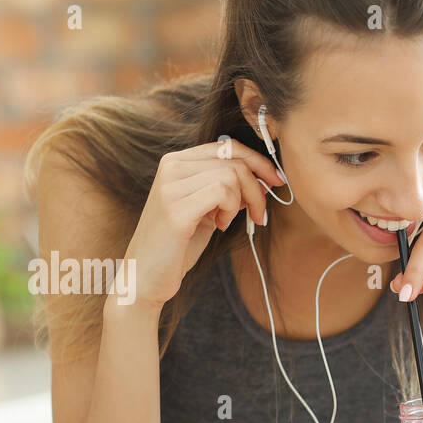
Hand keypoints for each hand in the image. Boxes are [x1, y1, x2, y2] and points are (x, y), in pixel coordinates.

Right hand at [123, 140, 284, 308]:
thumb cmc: (178, 245)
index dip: (257, 161)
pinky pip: (222, 192)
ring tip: (228, 222)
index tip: (276, 181)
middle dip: (257, 187)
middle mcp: (171, 166)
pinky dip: (231, 209)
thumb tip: (263, 179)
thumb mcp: (207, 211)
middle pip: (234, 160)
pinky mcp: (176, 208)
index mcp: (176, 162)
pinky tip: (220, 226)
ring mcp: (171, 185)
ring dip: (245, 201)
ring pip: (232, 175)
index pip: (227, 146)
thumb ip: (228, 192)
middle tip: (259, 214)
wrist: (145, 276)